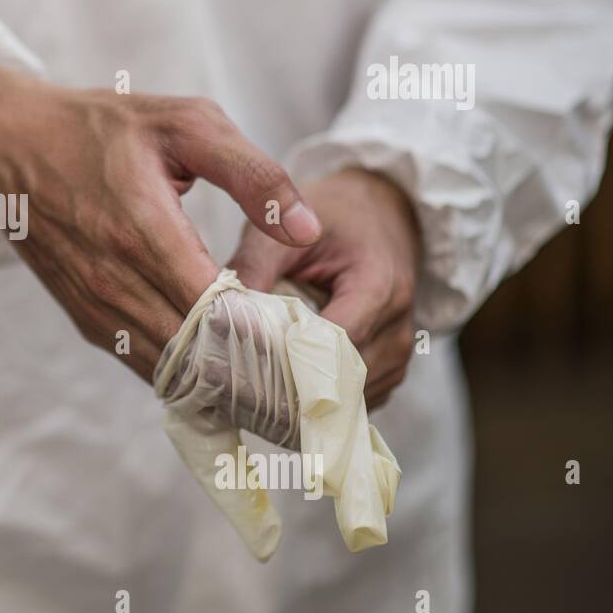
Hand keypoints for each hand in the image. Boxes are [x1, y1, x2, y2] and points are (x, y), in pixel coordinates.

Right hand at [0, 65, 321, 381]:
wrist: (5, 146)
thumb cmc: (99, 127)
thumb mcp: (184, 124)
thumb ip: (253, 175)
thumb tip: (308, 228)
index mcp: (146, 232)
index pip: (221, 315)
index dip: (271, 338)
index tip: (315, 343)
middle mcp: (116, 282)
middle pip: (201, 358)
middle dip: (258, 372)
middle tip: (309, 376)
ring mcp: (97, 308)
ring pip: (174, 373)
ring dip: (225, 382)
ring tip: (278, 381)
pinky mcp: (87, 319)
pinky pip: (146, 367)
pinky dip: (190, 375)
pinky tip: (226, 367)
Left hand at [227, 168, 420, 408]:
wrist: (381, 214)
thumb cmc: (331, 218)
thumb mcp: (284, 232)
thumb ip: (252, 269)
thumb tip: (213, 316)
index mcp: (377, 287)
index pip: (330, 346)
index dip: (283, 362)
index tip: (238, 371)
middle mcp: (397, 326)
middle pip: (340, 379)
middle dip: (288, 387)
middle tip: (236, 391)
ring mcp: (399, 352)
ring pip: (347, 397)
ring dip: (303, 398)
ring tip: (254, 391)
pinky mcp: (391, 366)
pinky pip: (354, 398)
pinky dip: (319, 397)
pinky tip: (283, 387)